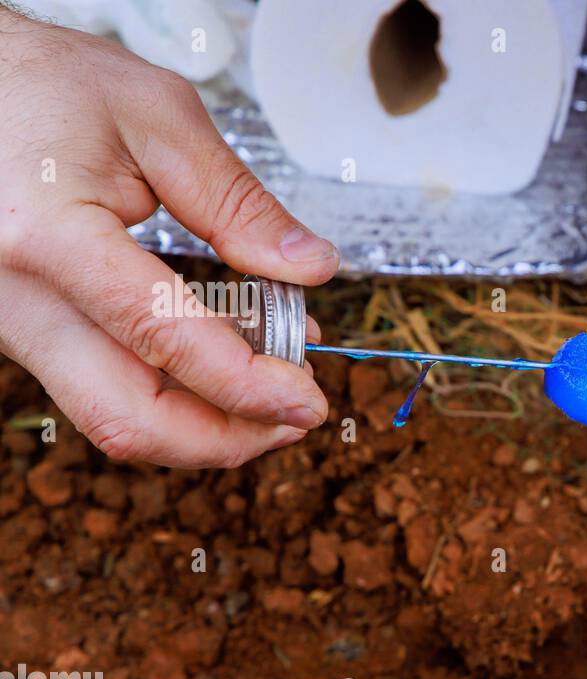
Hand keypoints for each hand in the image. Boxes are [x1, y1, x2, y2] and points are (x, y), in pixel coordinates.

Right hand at [0, 11, 337, 467]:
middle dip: (227, 438)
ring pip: (112, 417)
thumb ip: (236, 202)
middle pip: (127, 419)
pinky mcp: (24, 332)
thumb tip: (309, 266)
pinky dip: (172, 394)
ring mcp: (11, 324)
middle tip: (296, 418)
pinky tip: (227, 367)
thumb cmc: (41, 86)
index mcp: (47, 235)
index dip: (247, 386)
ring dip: (204, 424)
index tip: (308, 400)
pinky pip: (100, 388)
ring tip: (275, 390)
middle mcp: (16, 297)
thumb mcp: (155, 116)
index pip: (162, 340)